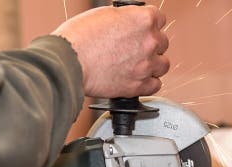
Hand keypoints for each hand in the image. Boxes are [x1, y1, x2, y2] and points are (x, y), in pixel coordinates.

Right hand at [53, 5, 169, 97]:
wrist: (69, 63)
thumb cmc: (79, 38)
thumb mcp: (104, 14)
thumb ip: (124, 19)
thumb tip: (127, 23)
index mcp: (143, 19)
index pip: (159, 19)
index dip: (148, 26)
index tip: (141, 31)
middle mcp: (149, 41)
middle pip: (162, 42)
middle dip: (150, 45)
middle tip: (135, 49)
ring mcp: (145, 65)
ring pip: (162, 65)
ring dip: (153, 65)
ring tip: (139, 66)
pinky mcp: (137, 86)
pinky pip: (155, 86)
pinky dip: (148, 83)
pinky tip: (138, 80)